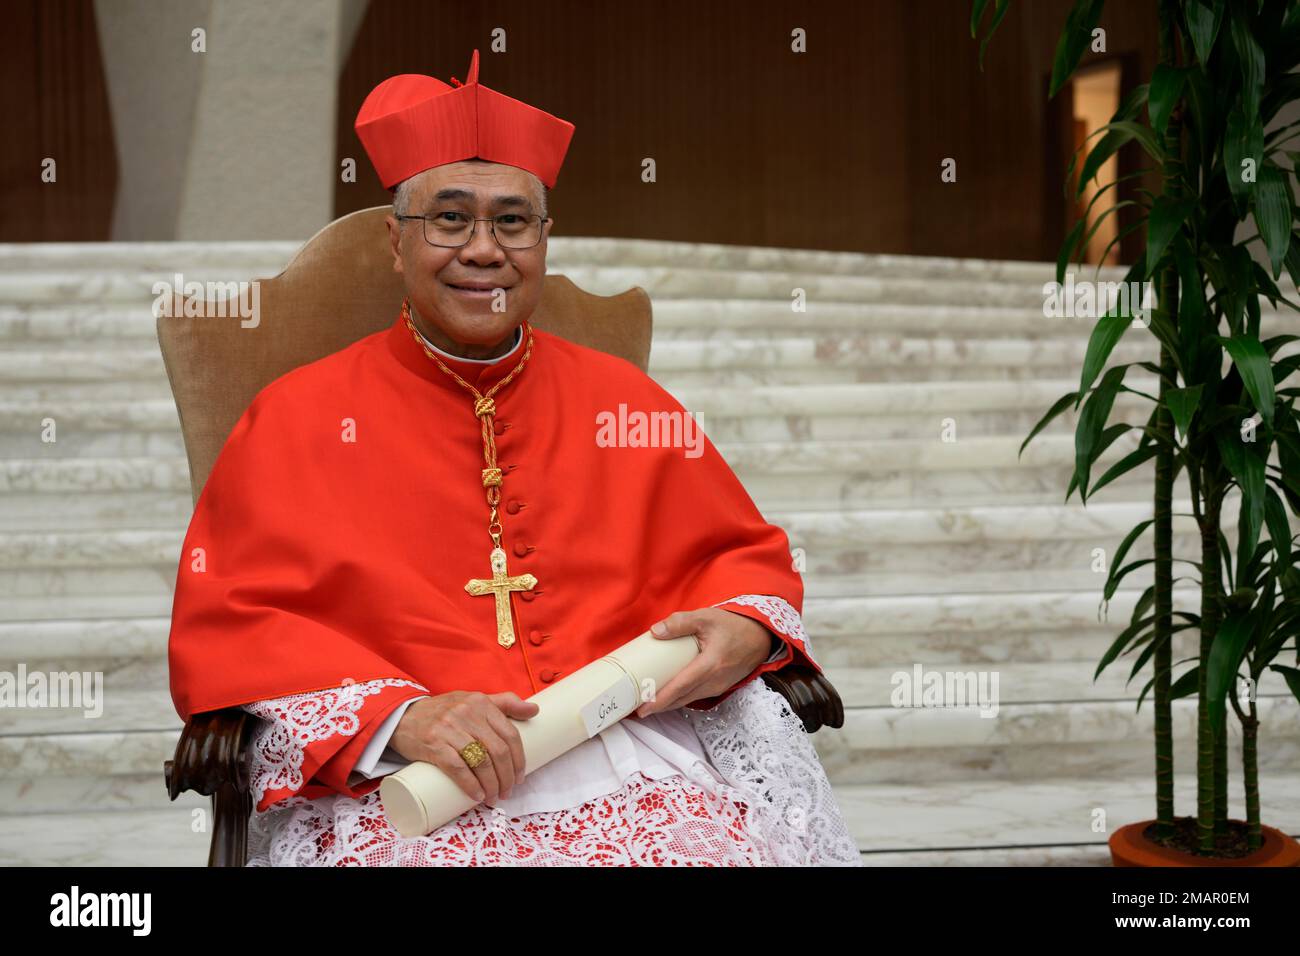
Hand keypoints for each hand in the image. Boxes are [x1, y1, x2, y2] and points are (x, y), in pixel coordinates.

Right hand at [389, 691, 538, 806]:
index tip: (520, 776)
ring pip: (481, 762)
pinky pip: (458, 768)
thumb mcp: (473, 700)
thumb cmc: (443, 712)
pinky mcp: (433, 744)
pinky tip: (477, 796)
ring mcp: (450, 729)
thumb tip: (535, 709)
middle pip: (498, 751)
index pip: (510, 734)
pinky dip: (471, 785)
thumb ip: (503, 703)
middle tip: (507, 791)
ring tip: (493, 797)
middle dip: (507, 777)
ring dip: (491, 785)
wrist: (402, 716)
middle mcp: (467, 713)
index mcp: (481, 703)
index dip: (519, 759)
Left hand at [634, 608, 774, 716]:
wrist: (760, 636)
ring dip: (668, 704)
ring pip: (688, 700)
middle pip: (681, 699)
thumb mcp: (706, 617)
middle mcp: (715, 681)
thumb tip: (654, 631)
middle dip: (658, 706)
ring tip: (647, 704)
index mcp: (710, 665)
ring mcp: (718, 687)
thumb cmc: (733, 625)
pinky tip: (668, 695)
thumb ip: (680, 622)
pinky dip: (680, 699)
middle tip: (636, 709)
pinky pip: (696, 696)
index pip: (680, 687)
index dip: (660, 699)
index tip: (642, 708)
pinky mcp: (720, 687)